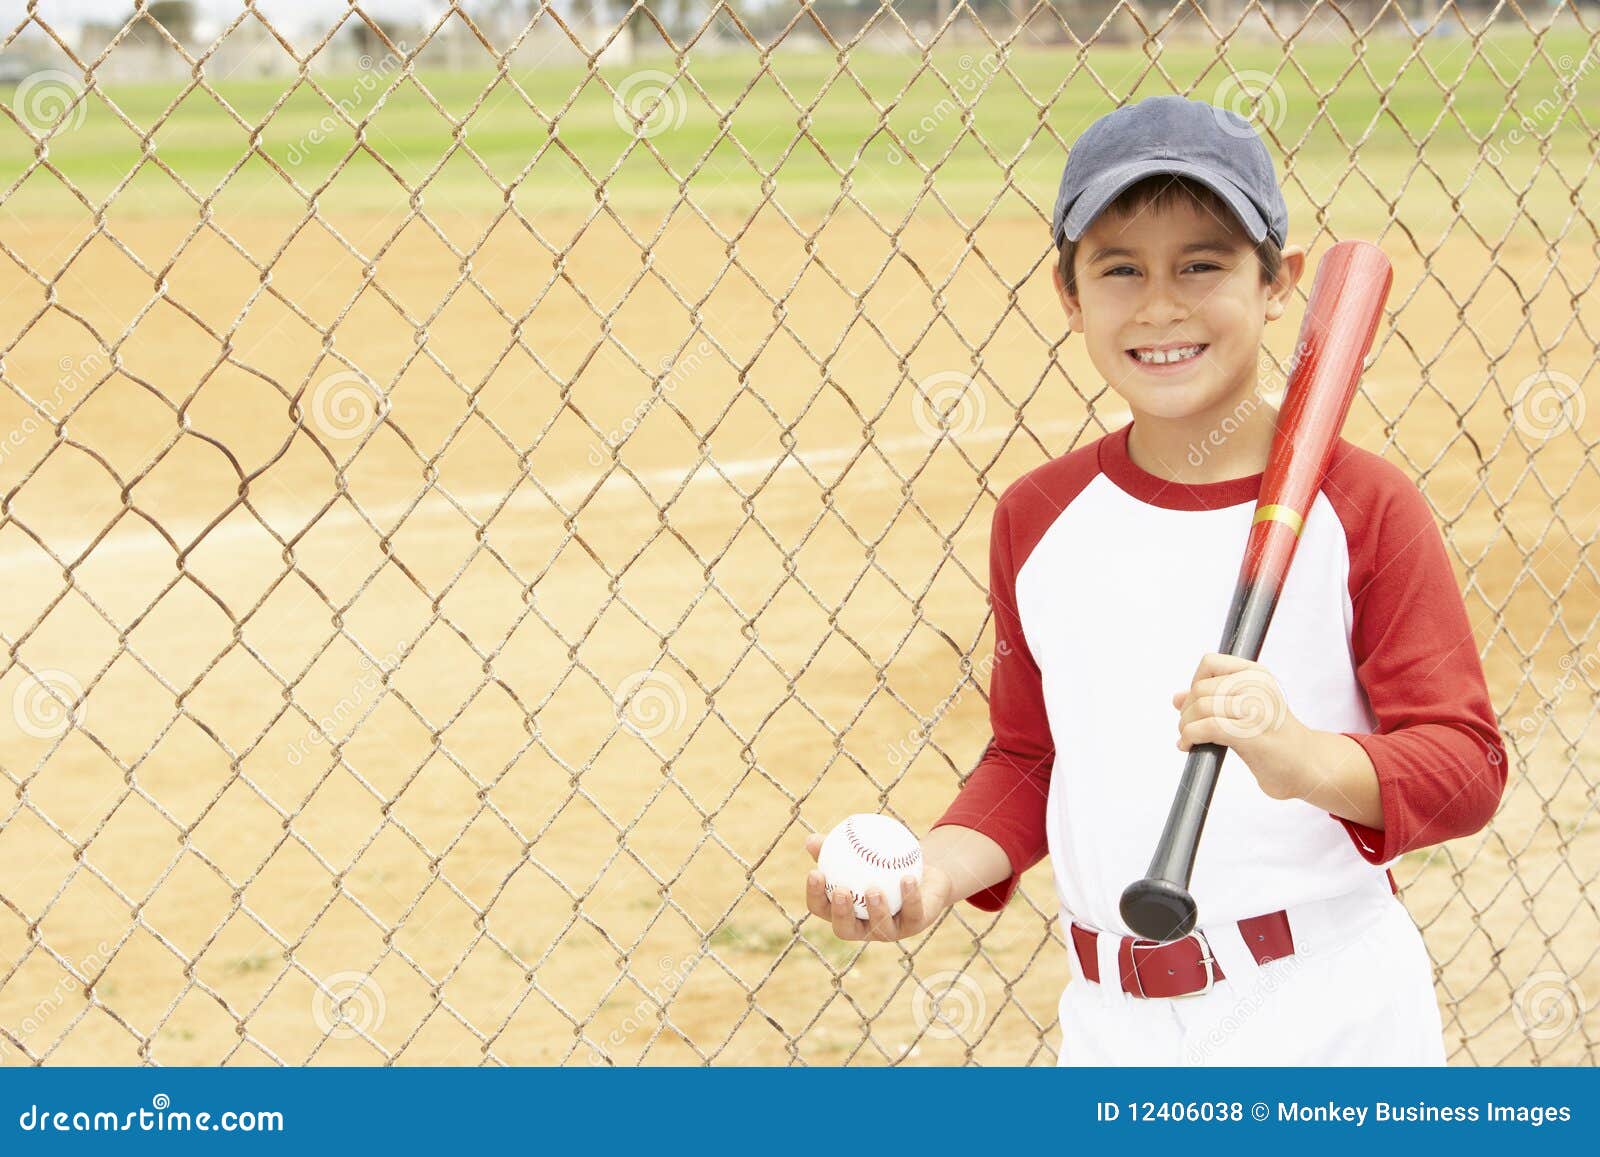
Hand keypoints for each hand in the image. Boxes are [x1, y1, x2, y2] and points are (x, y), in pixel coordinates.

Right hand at [803, 831, 952, 940]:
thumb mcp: (858, 849)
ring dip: (876, 909)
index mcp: (844, 910)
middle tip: (840, 891)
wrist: (920, 868)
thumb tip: (811, 840)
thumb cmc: (881, 860)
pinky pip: (913, 912)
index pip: (821, 908)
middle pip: (845, 929)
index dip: (815, 895)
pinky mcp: (915, 924)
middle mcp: (864, 926)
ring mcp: (889, 929)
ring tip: (873, 889)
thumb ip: (834, 846)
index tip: (816, 872)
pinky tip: (907, 878)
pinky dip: (910, 896)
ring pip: (881, 927)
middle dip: (841, 913)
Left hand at [1172, 652, 1312, 800]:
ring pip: (1200, 707)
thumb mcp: (1245, 710)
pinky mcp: (1249, 733)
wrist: (1306, 766)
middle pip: (1200, 688)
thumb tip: (1176, 698)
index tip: (1196, 705)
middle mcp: (1257, 686)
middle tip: (1188, 728)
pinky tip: (1189, 746)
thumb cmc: (1274, 739)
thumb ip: (1213, 699)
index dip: (1194, 684)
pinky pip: (1205, 727)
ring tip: (1189, 739)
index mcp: (1257, 674)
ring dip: (1186, 725)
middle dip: (1186, 711)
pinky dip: (1190, 737)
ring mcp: (1255, 708)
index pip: (1209, 663)